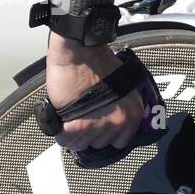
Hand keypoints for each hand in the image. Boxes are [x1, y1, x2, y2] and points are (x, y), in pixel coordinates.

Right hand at [44, 34, 144, 151]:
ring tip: (69, 121)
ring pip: (83, 144)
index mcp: (134, 113)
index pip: (120, 141)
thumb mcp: (122, 87)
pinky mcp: (80, 124)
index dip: (104, 134)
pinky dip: (61, 134)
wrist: (82, 49)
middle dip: (88, 134)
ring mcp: (101, 125)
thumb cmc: (98, 61)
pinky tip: (61, 124)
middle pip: (100, 144)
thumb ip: (119, 106)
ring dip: (73, 135)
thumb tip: (106, 118)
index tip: (95, 129)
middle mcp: (121, 122)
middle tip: (80, 121)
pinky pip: (67, 140)